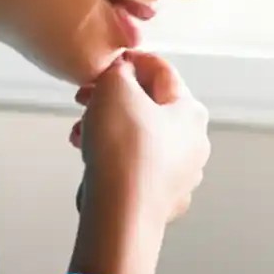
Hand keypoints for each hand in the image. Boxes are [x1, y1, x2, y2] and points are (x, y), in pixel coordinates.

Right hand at [73, 51, 208, 221]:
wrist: (121, 213)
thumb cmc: (123, 148)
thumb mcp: (116, 88)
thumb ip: (119, 72)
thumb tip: (121, 73)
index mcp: (191, 112)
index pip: (163, 72)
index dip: (131, 61)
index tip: (108, 62)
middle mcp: (194, 145)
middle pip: (150, 108)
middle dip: (112, 100)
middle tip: (85, 99)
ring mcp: (181, 176)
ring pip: (139, 140)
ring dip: (107, 130)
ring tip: (79, 133)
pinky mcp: (161, 201)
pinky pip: (134, 169)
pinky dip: (113, 160)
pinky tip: (92, 161)